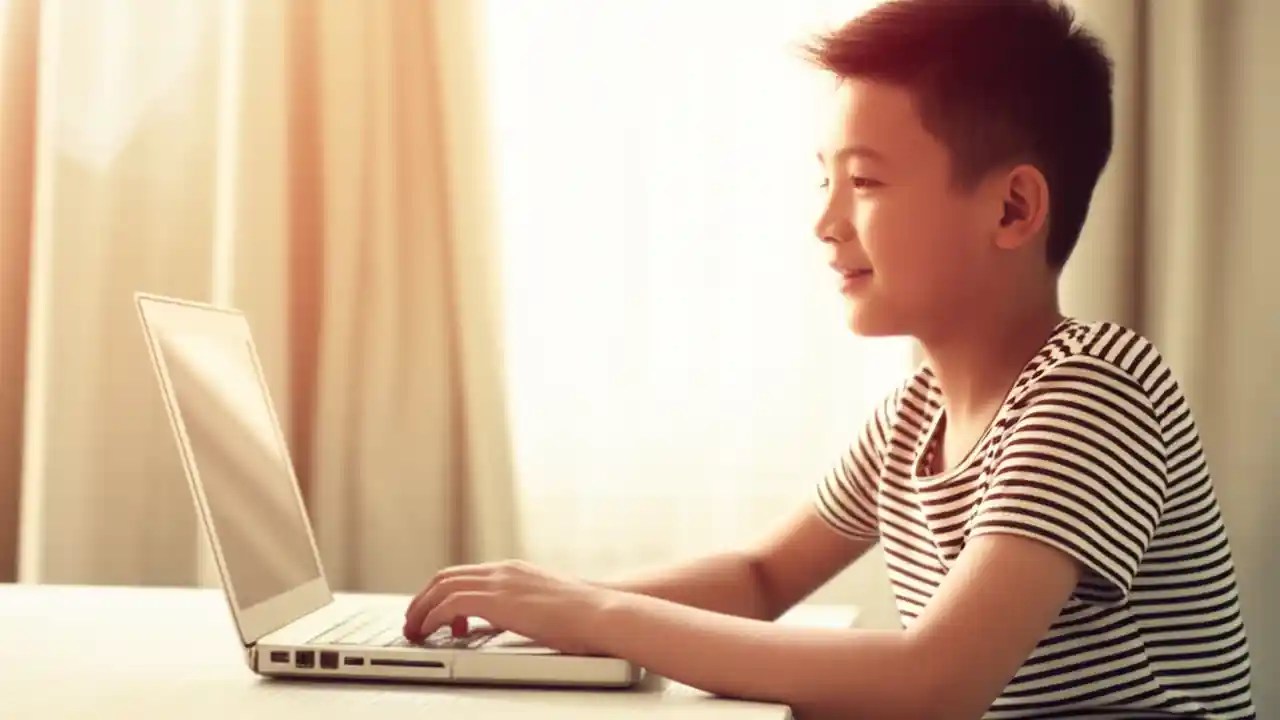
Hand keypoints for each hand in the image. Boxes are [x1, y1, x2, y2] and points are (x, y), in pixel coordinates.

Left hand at [402, 559, 611, 655]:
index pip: (463, 574)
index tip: (434, 615)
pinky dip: (434, 617)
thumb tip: (506, 622)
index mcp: (512, 570)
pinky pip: (451, 604)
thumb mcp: (543, 605)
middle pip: (446, 576)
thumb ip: (520, 607)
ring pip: (442, 587)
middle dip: (423, 600)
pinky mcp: (498, 600)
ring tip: (416, 631)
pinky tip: (431, 632)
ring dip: (422, 609)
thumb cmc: (581, 615)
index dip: (441, 593)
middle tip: (414, 622)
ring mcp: (499, 582)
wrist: (600, 611)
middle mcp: (502, 570)